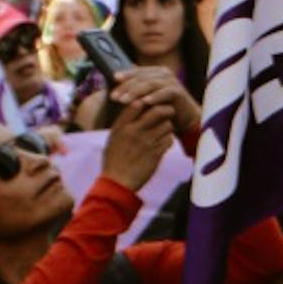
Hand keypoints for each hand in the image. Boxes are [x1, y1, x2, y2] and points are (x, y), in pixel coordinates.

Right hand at [103, 67, 190, 191]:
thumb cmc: (114, 160)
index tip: (152, 103)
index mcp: (121, 126)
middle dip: (166, 109)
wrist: (117, 182)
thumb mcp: (113, 138)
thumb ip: (124, 123)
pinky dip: (169, 140)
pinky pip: (169, 140)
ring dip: (168, 126)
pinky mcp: (156, 154)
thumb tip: (135, 108)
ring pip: (166, 125)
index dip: (147, 101)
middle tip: (169, 111)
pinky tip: (164, 144)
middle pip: (157, 110)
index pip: (137, 103)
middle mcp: (134, 132)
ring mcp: (146, 142)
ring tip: (164, 130)